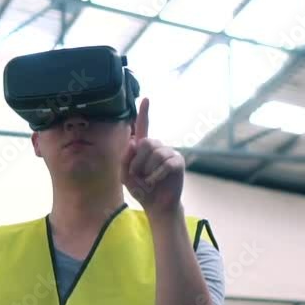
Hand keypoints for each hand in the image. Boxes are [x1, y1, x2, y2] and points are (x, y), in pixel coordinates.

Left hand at [122, 98, 184, 217]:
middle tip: (138, 176)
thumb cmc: (141, 189)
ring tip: (148, 181)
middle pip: (146, 143)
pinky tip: (155, 182)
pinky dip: (156, 176)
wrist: (156, 205)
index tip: (146, 99)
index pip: (143, 127)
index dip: (144, 113)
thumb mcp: (126, 175)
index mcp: (144, 148)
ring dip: (147, 170)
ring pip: (155, 154)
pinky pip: (165, 164)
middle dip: (138, 162)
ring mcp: (170, 153)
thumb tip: (133, 141)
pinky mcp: (178, 162)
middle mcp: (158, 146)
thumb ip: (125, 159)